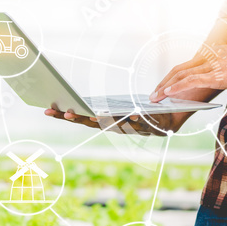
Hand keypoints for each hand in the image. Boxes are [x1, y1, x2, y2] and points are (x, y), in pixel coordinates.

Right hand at [43, 108, 186, 135]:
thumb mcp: (124, 104)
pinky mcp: (157, 128)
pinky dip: (139, 119)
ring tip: (92, 114)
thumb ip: (108, 103)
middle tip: (63, 112)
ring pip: (119, 125)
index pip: (84, 119)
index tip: (48, 109)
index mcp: (111, 122)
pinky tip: (133, 114)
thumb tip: (87, 95)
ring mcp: (138, 130)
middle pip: (96, 123)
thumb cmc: (148, 108)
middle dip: (79, 118)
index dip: (67, 115)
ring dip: (106, 121)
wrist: (178, 115)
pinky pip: (146, 123)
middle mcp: (121, 129)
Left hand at [149, 44, 226, 102]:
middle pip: (181, 68)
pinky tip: (168, 94)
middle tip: (155, 93)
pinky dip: (178, 88)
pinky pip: (192, 81)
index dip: (175, 76)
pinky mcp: (217, 75)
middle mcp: (211, 56)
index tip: (166, 85)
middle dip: (165, 82)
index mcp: (216, 52)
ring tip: (156, 97)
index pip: (190, 65)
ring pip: (183, 75)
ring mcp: (214, 65)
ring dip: (166, 87)